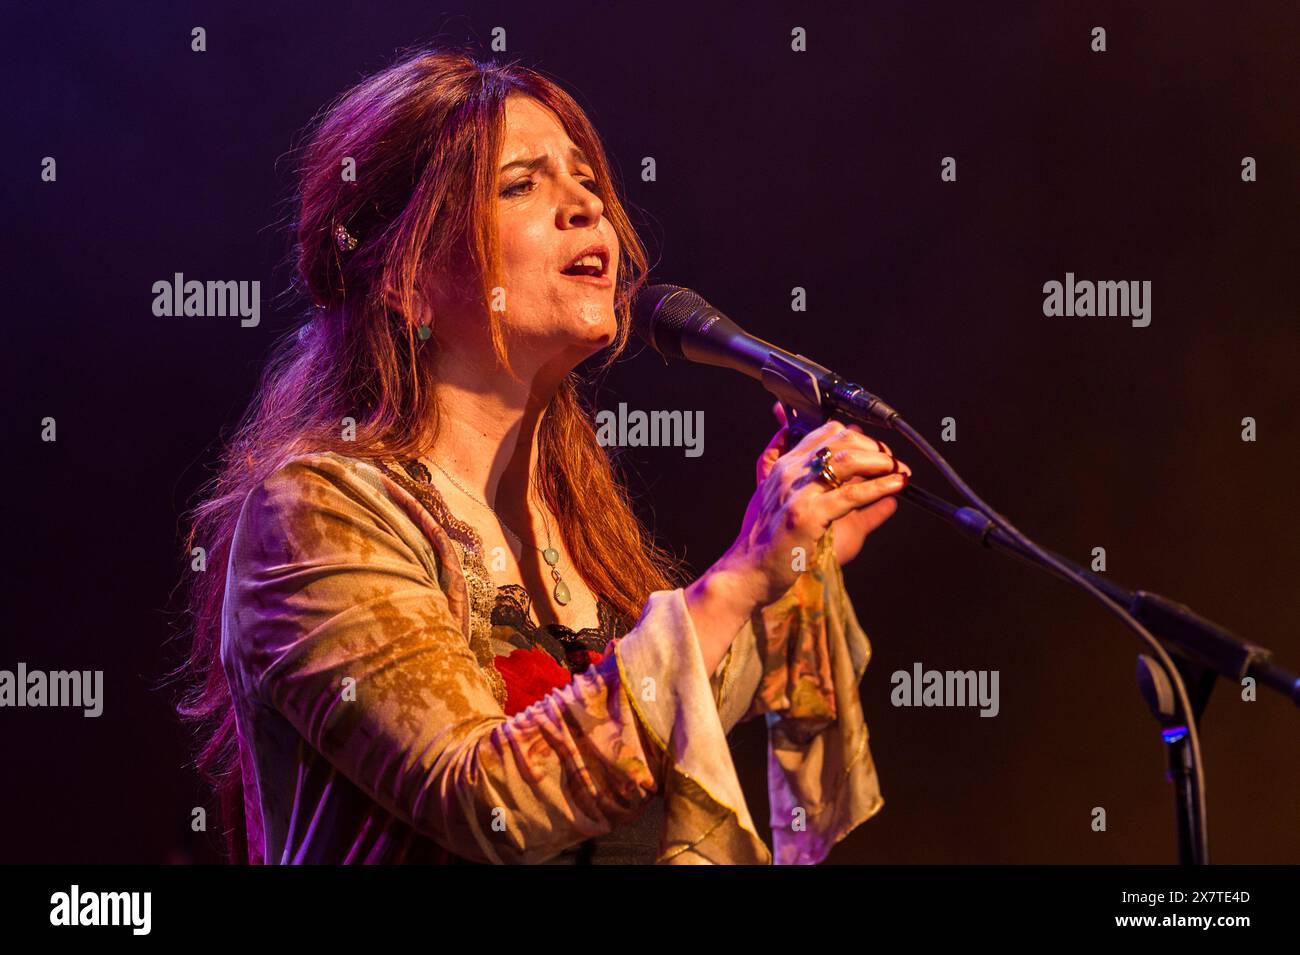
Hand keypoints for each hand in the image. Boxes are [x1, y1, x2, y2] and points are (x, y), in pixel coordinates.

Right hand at [716, 409, 911, 608]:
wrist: (748, 572)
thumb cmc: (772, 546)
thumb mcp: (795, 510)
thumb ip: (829, 494)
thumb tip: (875, 494)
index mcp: (784, 466)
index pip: (826, 433)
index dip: (859, 438)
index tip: (878, 452)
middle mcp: (789, 472)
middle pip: (840, 440)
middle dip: (874, 447)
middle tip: (893, 461)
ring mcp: (797, 492)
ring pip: (847, 461)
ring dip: (881, 462)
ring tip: (900, 470)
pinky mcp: (807, 514)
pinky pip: (852, 494)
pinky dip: (880, 487)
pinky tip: (896, 485)